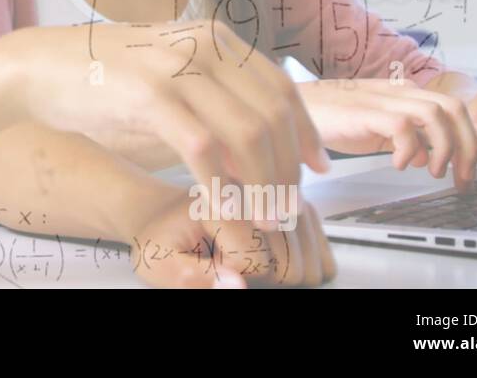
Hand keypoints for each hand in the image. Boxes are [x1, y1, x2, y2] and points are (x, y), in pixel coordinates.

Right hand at [1, 21, 329, 201]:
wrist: (40, 68)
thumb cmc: (101, 78)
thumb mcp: (169, 82)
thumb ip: (213, 106)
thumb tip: (255, 152)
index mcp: (213, 37)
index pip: (280, 87)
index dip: (305, 133)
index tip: (316, 168)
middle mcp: (203, 45)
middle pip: (272, 114)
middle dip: (287, 170)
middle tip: (286, 208)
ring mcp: (177, 68)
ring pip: (247, 135)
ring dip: (263, 186)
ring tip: (263, 220)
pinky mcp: (150, 95)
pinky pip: (203, 151)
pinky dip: (222, 188)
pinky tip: (224, 212)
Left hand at [127, 198, 335, 287]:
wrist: (160, 213)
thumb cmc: (160, 240)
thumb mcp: (161, 263)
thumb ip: (195, 278)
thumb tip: (239, 286)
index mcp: (217, 202)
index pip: (253, 260)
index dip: (238, 277)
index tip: (216, 267)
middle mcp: (251, 190)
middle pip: (289, 256)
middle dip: (266, 276)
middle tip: (233, 266)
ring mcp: (272, 191)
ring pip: (308, 248)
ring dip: (289, 268)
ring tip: (252, 262)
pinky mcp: (285, 196)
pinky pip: (317, 234)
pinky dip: (307, 254)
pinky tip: (279, 257)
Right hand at [297, 78, 476, 189]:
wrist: (293, 111)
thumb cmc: (332, 120)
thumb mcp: (379, 132)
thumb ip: (408, 141)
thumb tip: (433, 159)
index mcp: (404, 95)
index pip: (453, 107)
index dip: (473, 135)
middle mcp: (397, 92)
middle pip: (453, 108)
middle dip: (467, 146)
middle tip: (462, 178)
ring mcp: (381, 100)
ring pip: (435, 114)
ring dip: (444, 148)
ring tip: (433, 172)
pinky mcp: (363, 112)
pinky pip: (401, 126)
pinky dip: (409, 149)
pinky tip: (398, 165)